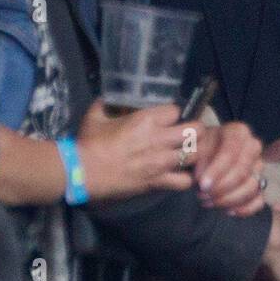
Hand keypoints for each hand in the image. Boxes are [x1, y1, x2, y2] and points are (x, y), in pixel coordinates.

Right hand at [76, 98, 197, 198]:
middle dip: (196, 131)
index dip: (175, 114)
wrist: (83, 173)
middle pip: (196, 130)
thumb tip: (107, 98)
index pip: (176, 110)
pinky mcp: (158, 181)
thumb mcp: (95, 117)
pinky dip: (185, 179)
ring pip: (195, 154)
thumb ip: (105, 105)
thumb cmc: (89, 143)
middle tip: (190, 135)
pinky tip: (180, 175)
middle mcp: (159, 138)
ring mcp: (161, 161)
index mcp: (145, 120)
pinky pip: (184, 181)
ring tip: (189, 154)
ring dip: (194, 153)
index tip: (170, 119)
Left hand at [188, 121, 264, 215]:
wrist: (203, 155)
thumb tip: (202, 179)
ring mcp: (259, 166)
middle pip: (242, 172)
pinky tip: (228, 211)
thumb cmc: (199, 148)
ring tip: (208, 202)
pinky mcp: (260, 184)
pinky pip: (259, 200)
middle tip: (202, 195)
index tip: (201, 184)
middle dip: (220, 188)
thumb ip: (198, 158)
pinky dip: (245, 209)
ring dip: (228, 200)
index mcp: (239, 132)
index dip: (217, 171)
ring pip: (251, 187)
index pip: (231, 153)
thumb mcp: (195, 146)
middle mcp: (253, 147)